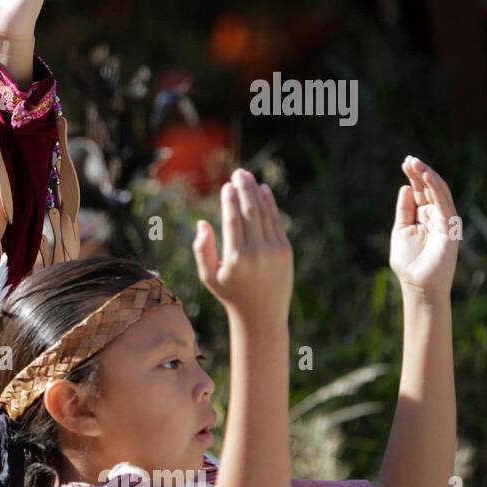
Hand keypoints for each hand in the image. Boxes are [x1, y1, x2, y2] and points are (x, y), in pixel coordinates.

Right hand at [193, 169, 293, 323]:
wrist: (262, 314)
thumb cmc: (230, 293)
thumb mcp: (208, 275)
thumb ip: (201, 249)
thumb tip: (202, 223)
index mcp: (236, 258)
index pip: (233, 220)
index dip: (230, 201)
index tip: (226, 186)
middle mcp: (257, 252)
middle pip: (251, 212)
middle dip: (244, 189)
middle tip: (239, 173)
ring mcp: (274, 250)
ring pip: (264, 214)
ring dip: (257, 193)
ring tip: (248, 177)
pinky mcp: (285, 250)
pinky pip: (276, 222)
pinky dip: (270, 205)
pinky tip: (263, 191)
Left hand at [390, 156, 458, 296]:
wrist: (417, 284)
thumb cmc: (409, 261)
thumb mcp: (401, 230)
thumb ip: (405, 210)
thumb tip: (406, 187)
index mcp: (425, 217)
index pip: (421, 192)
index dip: (414, 177)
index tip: (405, 162)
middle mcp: (437, 216)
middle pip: (430, 189)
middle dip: (420, 173)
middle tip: (409, 158)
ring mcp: (445, 221)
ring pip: (439, 193)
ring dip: (428, 176)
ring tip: (416, 163)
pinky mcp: (450, 228)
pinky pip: (444, 203)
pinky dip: (436, 189)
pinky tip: (427, 176)